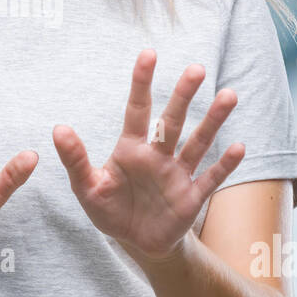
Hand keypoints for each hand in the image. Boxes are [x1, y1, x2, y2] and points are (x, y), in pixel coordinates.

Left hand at [52, 49, 244, 262]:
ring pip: (198, 143)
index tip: (148, 53)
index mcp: (131, 149)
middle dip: (184, 96)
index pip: (137, 109)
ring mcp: (177, 174)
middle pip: (172, 120)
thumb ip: (75, 160)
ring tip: (229, 96)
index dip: (141, 82)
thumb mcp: (87, 188)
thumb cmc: (111, 209)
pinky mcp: (191, 198)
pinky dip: (224, 165)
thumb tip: (58, 129)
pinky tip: (239, 147)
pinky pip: (210, 178)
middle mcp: (158, 155)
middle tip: (196, 69)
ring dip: (212, 121)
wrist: (136, 242)